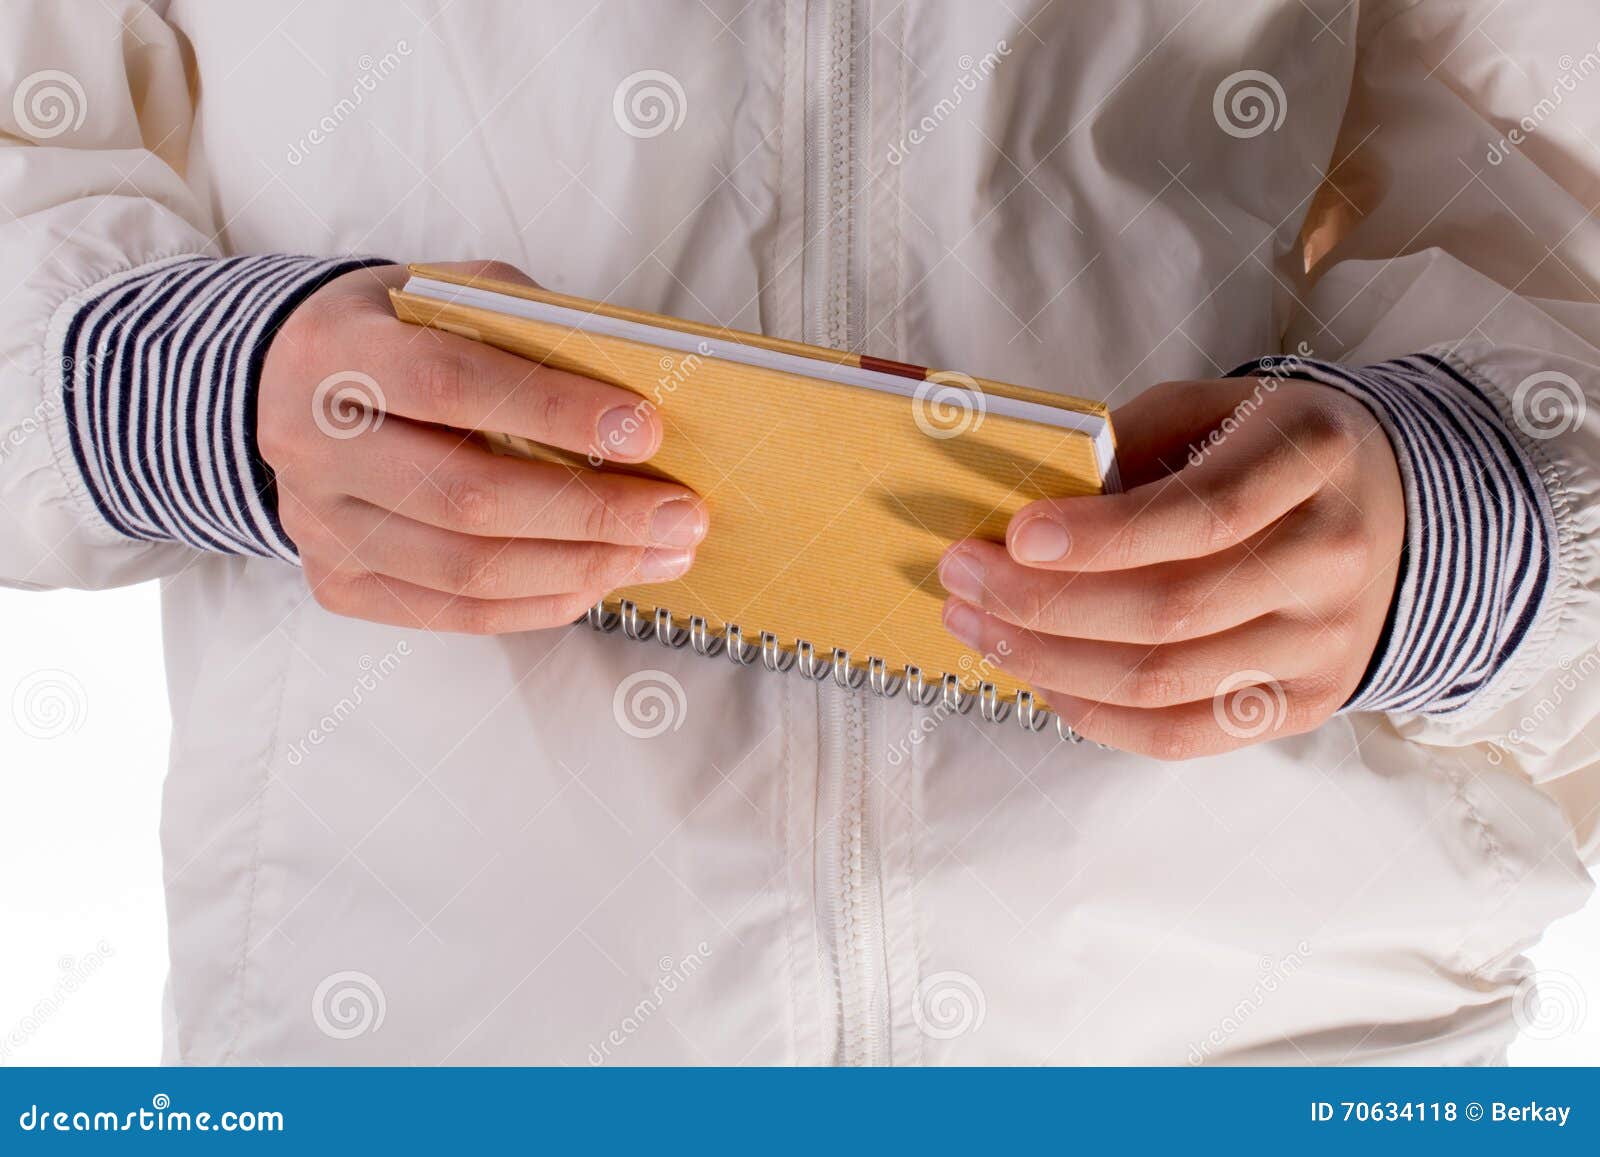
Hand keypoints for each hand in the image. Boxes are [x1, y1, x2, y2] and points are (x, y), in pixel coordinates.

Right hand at [259, 261, 707, 632]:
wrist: (284, 385)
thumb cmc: (394, 334)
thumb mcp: (448, 296)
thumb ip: (527, 329)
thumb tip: (636, 393)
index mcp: (336, 354)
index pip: (451, 387)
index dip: (554, 411)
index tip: (647, 431)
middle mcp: (313, 446)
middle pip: (467, 499)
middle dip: (594, 512)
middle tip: (683, 512)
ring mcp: (319, 526)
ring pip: (468, 572)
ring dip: (586, 567)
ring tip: (665, 552)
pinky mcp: (339, 581)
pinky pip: (457, 614)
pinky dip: (544, 600)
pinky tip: (605, 578)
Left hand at [937, 376, 1405, 757]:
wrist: (1386, 511)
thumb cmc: (1267, 449)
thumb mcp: (1213, 407)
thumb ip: (1128, 442)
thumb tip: (1026, 501)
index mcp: (1312, 460)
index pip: (1202, 517)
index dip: (1100, 538)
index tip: (1014, 537)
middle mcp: (1332, 560)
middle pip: (1171, 612)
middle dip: (1043, 604)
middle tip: (961, 579)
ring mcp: (1324, 645)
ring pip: (1164, 683)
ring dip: (1048, 663)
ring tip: (978, 628)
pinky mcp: (1303, 705)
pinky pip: (1181, 735)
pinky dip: (1095, 713)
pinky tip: (1040, 678)